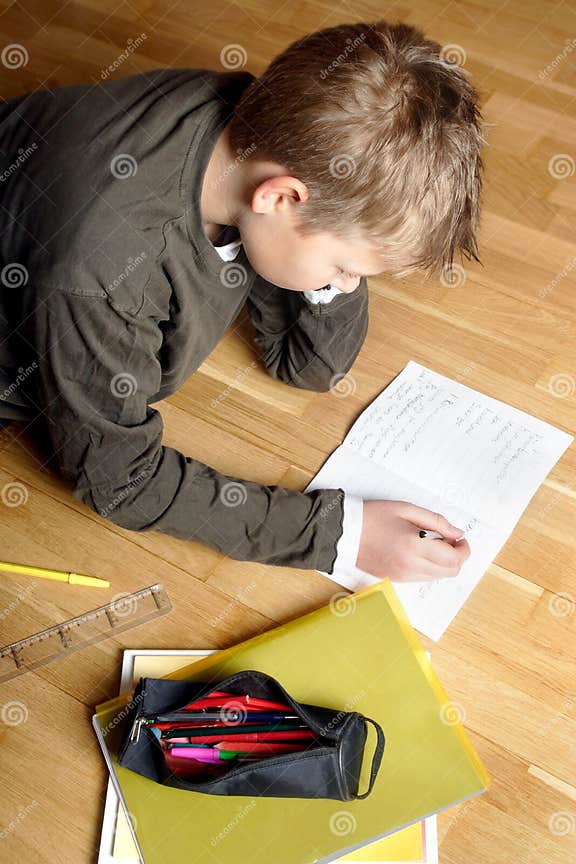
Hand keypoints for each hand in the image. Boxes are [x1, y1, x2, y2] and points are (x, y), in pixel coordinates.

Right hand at [356, 500, 470, 582]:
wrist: (343, 532)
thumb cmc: (372, 517)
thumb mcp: (406, 510)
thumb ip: (436, 522)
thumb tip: (457, 533)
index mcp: (414, 547)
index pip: (454, 559)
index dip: (463, 550)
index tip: (460, 539)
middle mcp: (410, 567)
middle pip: (449, 572)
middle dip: (456, 557)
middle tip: (449, 541)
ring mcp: (402, 576)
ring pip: (437, 577)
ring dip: (442, 563)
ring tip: (431, 543)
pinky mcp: (394, 579)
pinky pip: (421, 577)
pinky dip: (428, 567)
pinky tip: (418, 551)